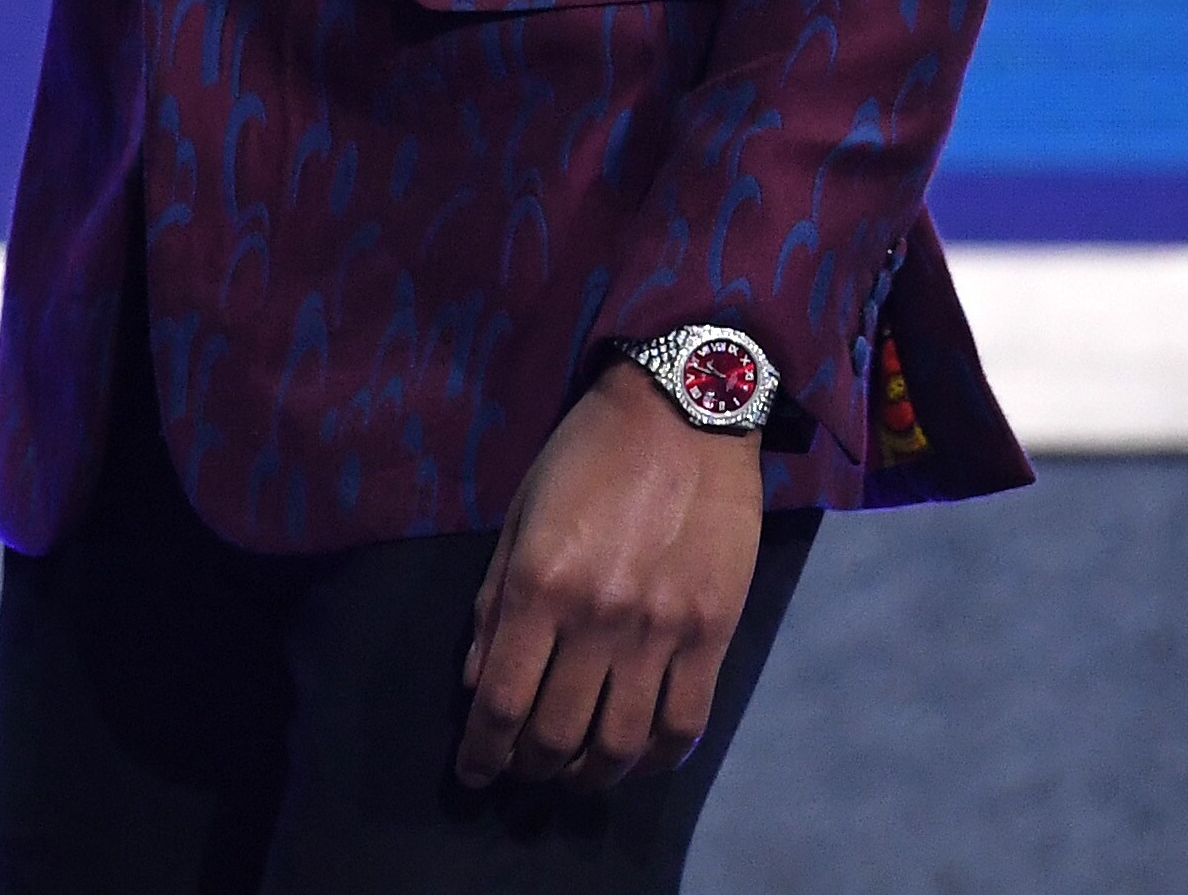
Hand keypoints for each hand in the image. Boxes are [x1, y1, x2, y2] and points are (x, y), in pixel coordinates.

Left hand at [454, 363, 765, 792]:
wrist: (685, 411)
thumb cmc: (588, 454)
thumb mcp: (520, 514)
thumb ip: (493, 601)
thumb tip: (475, 684)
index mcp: (539, 583)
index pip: (500, 700)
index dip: (482, 751)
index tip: (473, 772)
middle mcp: (597, 617)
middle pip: (557, 734)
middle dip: (530, 767)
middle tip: (523, 770)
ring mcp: (661, 630)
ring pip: (621, 743)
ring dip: (590, 776)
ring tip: (574, 773)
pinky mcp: (714, 632)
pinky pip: (686, 723)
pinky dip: (657, 759)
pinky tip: (637, 758)